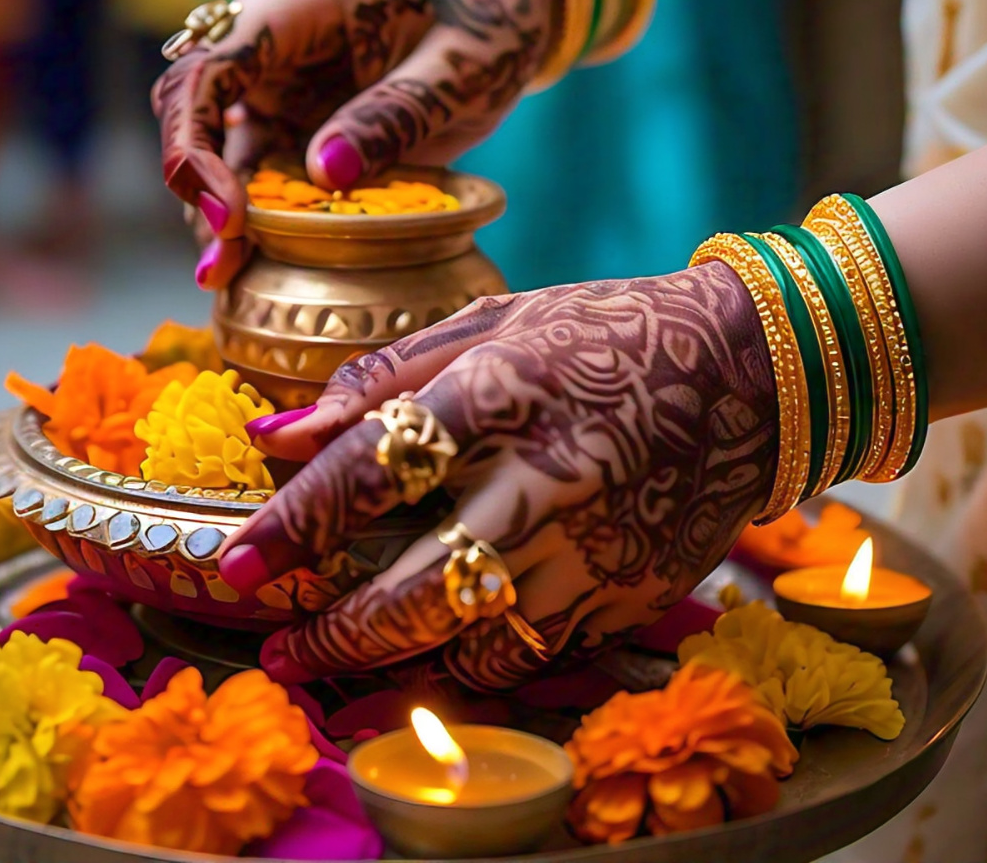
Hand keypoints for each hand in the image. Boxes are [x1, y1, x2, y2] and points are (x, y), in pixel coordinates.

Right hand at [151, 0, 560, 287]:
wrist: (503, 4)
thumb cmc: (485, 24)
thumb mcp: (458, 70)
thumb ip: (395, 113)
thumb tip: (323, 173)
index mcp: (297, 1)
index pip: (209, 66)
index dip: (196, 141)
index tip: (230, 214)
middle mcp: (266, 37)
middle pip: (193, 107)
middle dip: (196, 185)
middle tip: (224, 263)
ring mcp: (275, 76)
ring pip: (216, 144)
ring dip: (218, 209)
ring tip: (230, 276)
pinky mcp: (290, 114)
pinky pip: (254, 163)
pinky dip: (252, 211)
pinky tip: (252, 262)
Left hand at [217, 262, 777, 690]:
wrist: (752, 370)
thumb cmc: (605, 332)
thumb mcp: (496, 323)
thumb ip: (384, 377)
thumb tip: (281, 429)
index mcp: (501, 392)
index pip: (373, 465)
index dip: (295, 520)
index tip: (235, 563)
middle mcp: (546, 477)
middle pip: (415, 586)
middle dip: (333, 634)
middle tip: (280, 651)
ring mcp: (596, 546)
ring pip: (472, 640)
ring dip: (391, 662)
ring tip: (340, 657)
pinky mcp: (631, 593)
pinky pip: (534, 655)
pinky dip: (474, 663)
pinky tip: (439, 649)